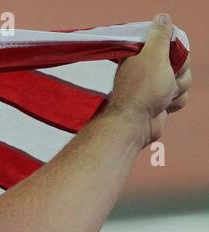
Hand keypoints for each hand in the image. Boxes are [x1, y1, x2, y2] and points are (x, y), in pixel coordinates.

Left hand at [106, 14, 192, 146]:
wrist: (136, 124)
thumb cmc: (142, 90)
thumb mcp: (153, 56)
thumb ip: (159, 36)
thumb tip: (162, 17)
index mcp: (142, 54)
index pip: (172, 42)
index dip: (176, 52)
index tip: (168, 59)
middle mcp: (148, 68)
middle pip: (183, 62)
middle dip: (179, 72)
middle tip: (165, 79)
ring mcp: (156, 85)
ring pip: (184, 79)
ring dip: (177, 88)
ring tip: (161, 95)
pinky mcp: (161, 100)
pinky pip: (181, 96)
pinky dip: (175, 101)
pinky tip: (162, 106)